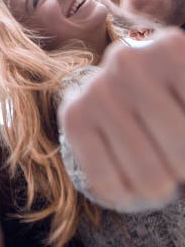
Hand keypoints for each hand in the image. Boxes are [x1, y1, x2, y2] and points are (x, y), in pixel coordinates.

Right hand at [59, 28, 184, 209]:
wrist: (125, 85)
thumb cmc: (174, 96)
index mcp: (171, 50)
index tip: (180, 126)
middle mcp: (128, 62)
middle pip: (182, 158)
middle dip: (183, 169)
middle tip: (176, 157)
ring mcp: (96, 88)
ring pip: (150, 178)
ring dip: (161, 189)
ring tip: (159, 170)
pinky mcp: (72, 115)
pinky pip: (107, 183)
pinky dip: (125, 196)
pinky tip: (130, 181)